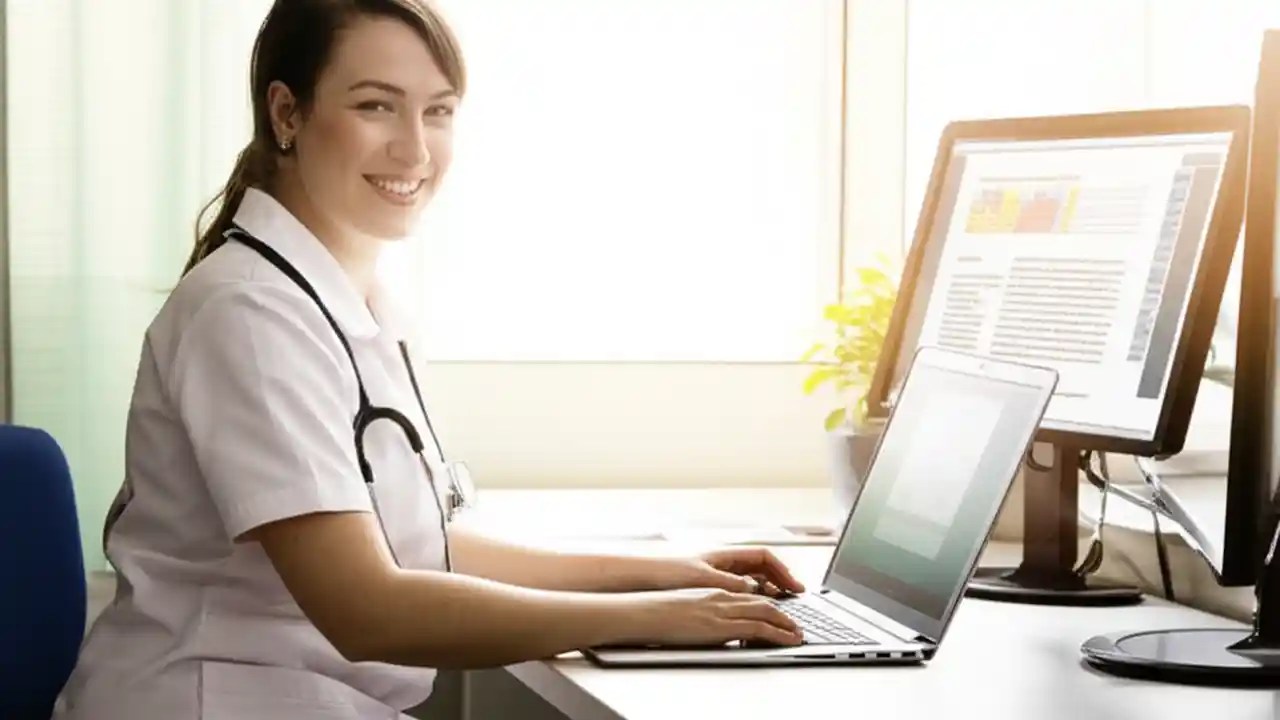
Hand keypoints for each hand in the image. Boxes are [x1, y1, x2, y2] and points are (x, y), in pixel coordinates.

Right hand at [622, 588, 803, 647]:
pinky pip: (758, 627)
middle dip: (783, 613)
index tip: (778, 613)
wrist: (645, 612)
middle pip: (762, 602)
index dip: (767, 603)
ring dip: (786, 624)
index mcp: (713, 592)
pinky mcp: (721, 624)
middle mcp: (722, 597)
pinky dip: (777, 633)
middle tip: (795, 624)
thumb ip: (704, 612)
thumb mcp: (686, 607)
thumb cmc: (657, 612)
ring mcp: (723, 610)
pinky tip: (786, 639)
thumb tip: (712, 624)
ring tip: (797, 634)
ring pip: (766, 612)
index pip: (748, 595)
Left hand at [658, 547, 806, 596]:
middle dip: (779, 581)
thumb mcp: (705, 579)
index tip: (793, 587)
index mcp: (724, 555)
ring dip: (766, 590)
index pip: (763, 557)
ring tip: (778, 605)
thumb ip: (731, 585)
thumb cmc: (668, 572)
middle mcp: (722, 562)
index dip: (782, 571)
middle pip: (760, 568)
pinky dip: (749, 598)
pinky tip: (751, 610)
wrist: (641, 577)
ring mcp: (715, 574)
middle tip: (794, 596)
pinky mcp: (706, 587)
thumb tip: (755, 591)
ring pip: (749, 580)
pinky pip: (736, 590)